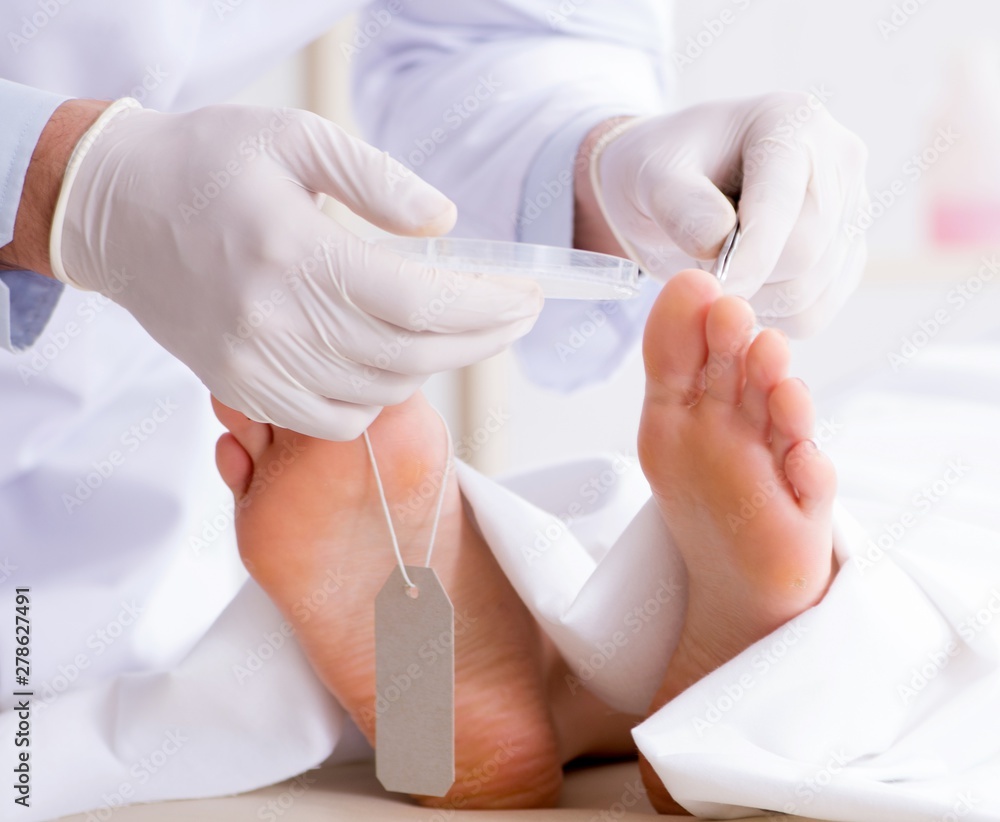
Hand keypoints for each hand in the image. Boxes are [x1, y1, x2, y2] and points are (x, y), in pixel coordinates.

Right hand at [43, 100, 541, 438]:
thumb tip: (446, 223)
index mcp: (292, 250)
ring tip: (459, 328)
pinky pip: (337, 419)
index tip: (527, 296)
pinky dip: (380, 397)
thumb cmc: (209, 163)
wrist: (117, 210)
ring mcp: (255, 365)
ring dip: (435, 364)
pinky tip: (393, 360)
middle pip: (412, 355)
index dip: (486, 306)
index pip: (419, 302)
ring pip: (380, 391)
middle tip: (515, 314)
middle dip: (481, 339)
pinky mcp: (242, 388)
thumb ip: (378, 180)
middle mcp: (273, 320)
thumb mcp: (295, 138)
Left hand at [579, 93, 869, 335]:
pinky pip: (815, 310)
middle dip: (747, 277)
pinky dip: (771, 316)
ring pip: (812, 290)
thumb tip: (721, 242)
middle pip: (807, 254)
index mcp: (791, 122)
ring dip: (754, 300)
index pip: (783, 207)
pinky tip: (741, 287)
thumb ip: (680, 205)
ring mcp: (851, 207)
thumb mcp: (650, 174)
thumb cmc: (663, 169)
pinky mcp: (847, 252)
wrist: (675, 182)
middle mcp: (838, 158)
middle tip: (699, 270)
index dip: (746, 259)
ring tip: (717, 270)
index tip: (710, 291)